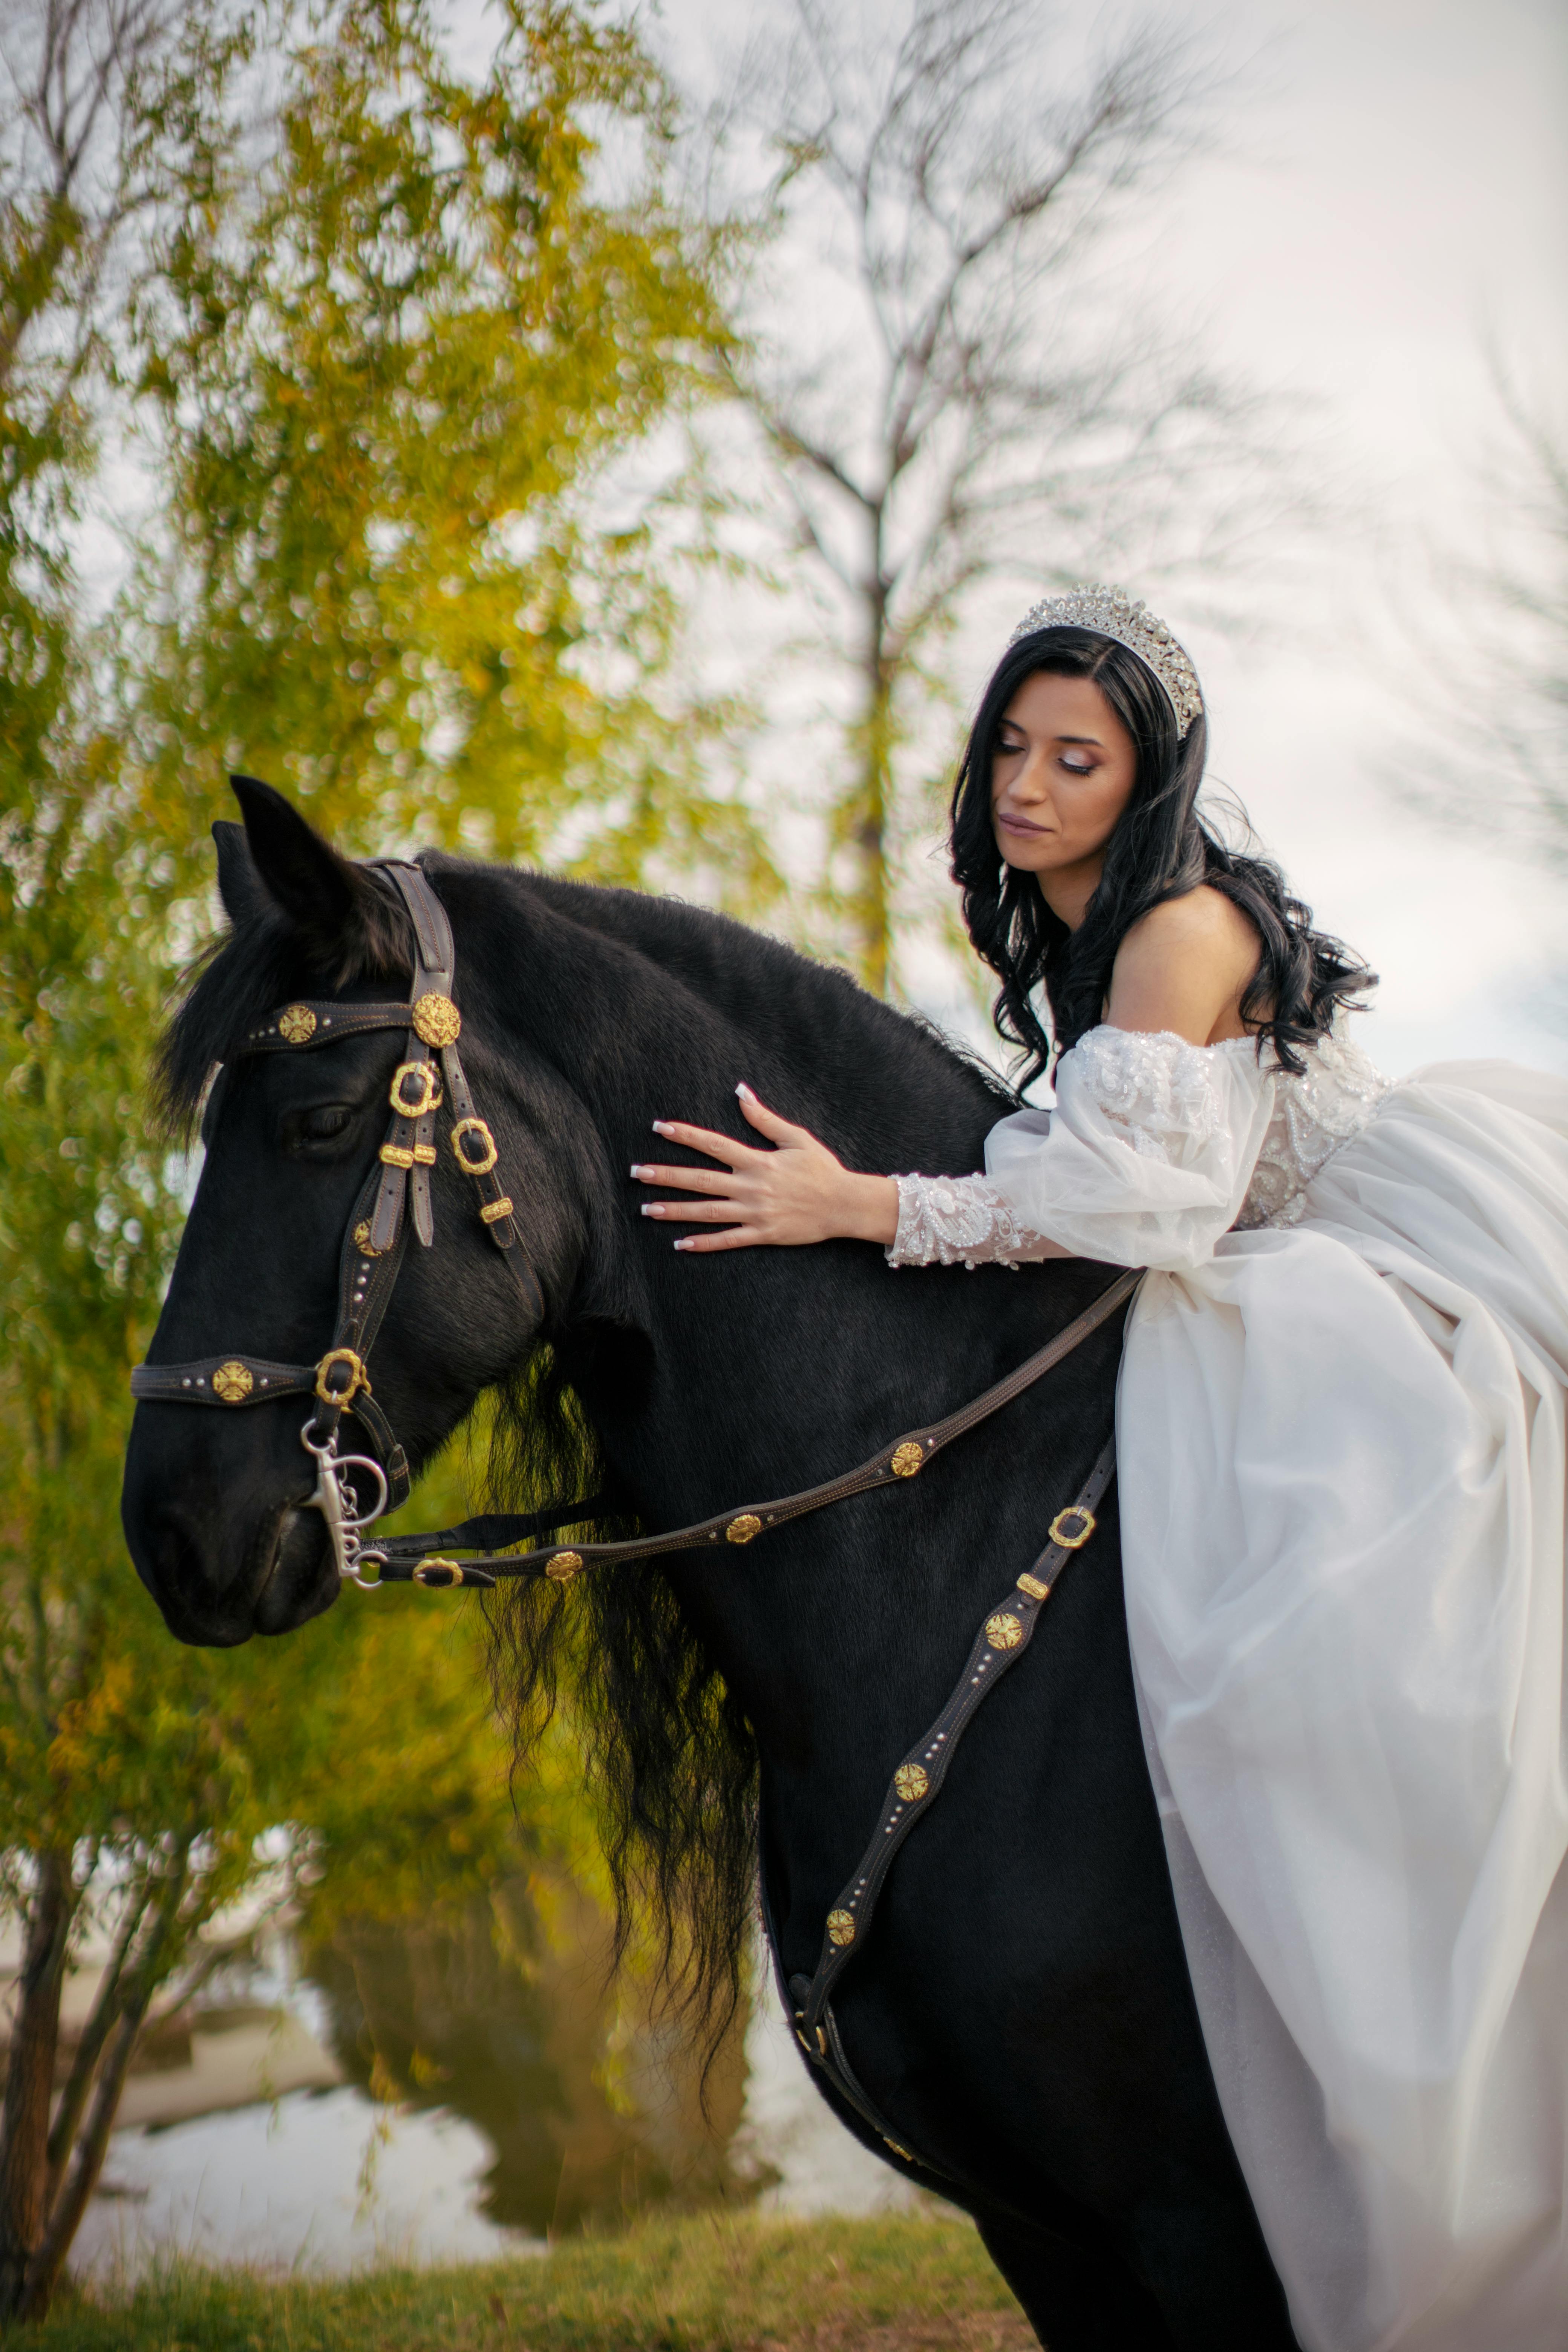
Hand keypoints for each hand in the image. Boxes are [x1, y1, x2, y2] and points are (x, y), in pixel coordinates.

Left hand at [631, 1085, 898, 1252]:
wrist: (845, 1205)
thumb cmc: (822, 1169)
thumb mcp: (796, 1138)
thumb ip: (764, 1118)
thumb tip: (741, 1092)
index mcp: (757, 1160)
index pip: (713, 1144)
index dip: (684, 1135)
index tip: (659, 1128)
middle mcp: (751, 1186)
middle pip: (700, 1179)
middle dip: (666, 1175)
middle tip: (637, 1173)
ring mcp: (755, 1212)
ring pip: (707, 1212)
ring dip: (675, 1210)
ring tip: (646, 1209)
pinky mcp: (762, 1234)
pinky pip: (728, 1240)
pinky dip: (704, 1244)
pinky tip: (680, 1244)